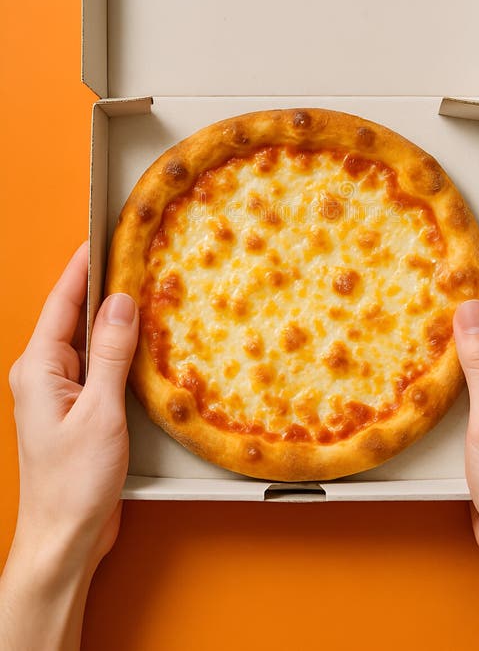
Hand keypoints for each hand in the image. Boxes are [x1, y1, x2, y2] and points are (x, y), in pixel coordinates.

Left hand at [0, 242, 138, 650]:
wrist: (66, 538)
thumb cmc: (75, 482)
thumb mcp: (100, 411)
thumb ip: (111, 353)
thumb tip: (121, 300)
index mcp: (39, 367)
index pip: (63, 301)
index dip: (83, 265)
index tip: (104, 235)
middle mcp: (44, 373)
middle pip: (74, 315)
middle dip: (102, 284)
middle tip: (135, 255)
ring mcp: (60, 391)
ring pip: (88, 339)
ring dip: (113, 317)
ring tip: (144, 288)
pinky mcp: (78, 408)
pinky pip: (97, 363)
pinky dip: (118, 347)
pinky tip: (142, 340)